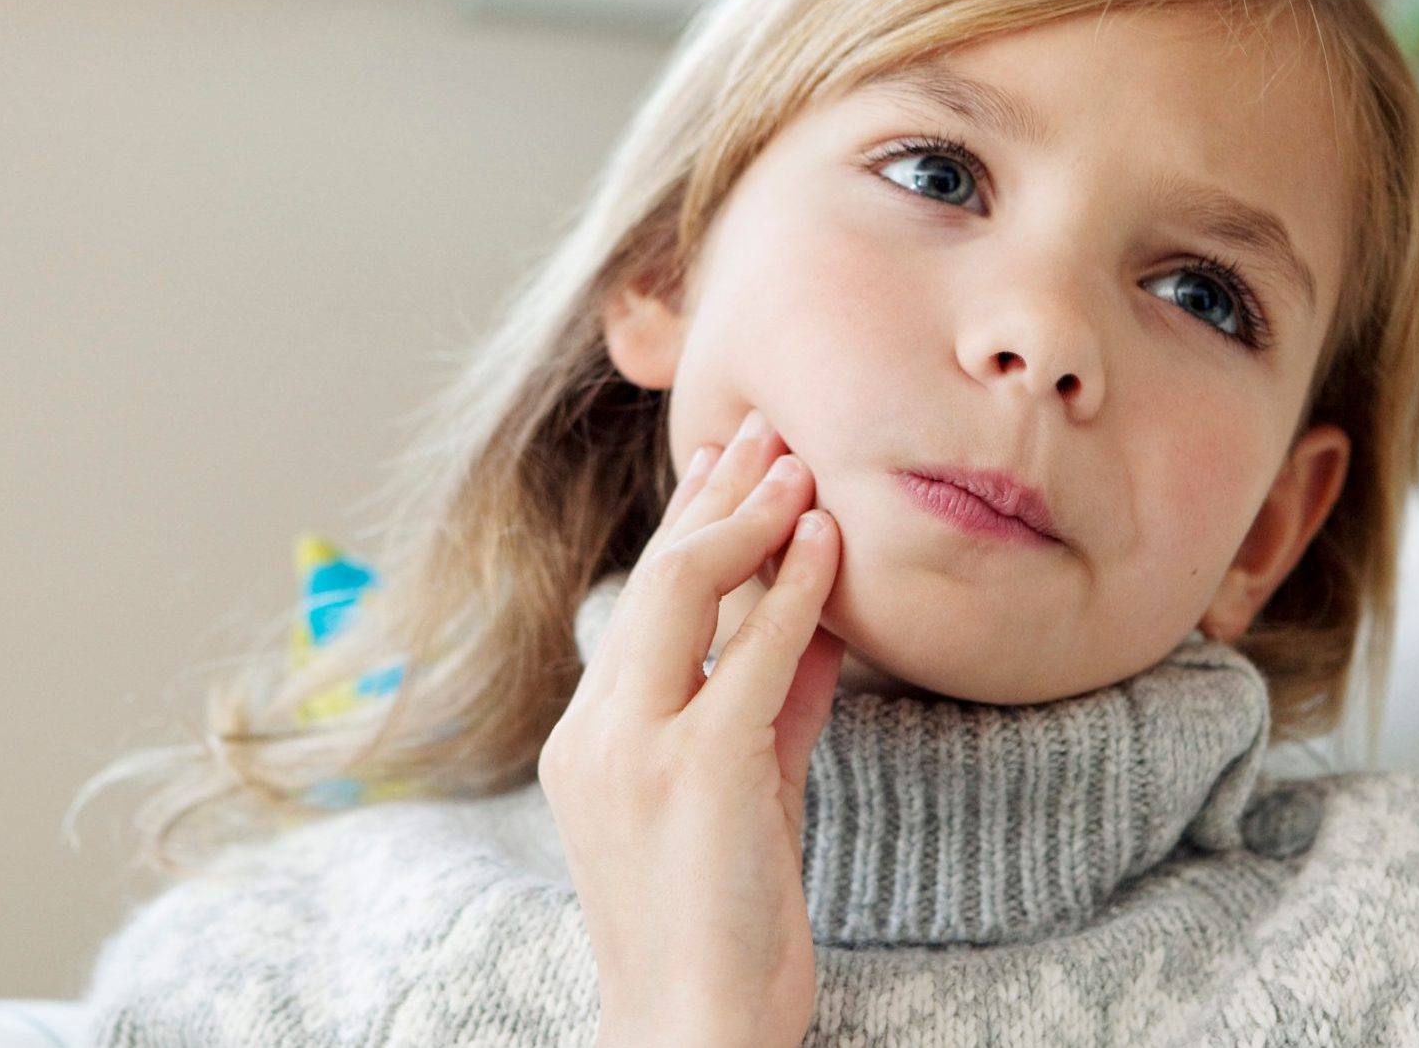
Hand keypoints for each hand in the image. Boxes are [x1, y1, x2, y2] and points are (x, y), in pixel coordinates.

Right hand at [540, 407, 845, 1047]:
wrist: (694, 1031)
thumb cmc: (723, 929)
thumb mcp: (749, 794)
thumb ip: (772, 706)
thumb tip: (817, 622)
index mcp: (591, 741)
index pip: (643, 605)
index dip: (691, 525)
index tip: (731, 467)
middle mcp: (596, 734)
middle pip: (654, 580)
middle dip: (715, 496)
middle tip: (766, 430)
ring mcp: (638, 750)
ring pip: (686, 592)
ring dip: (751, 516)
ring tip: (801, 461)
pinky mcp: (696, 772)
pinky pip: (752, 654)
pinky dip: (794, 588)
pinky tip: (827, 540)